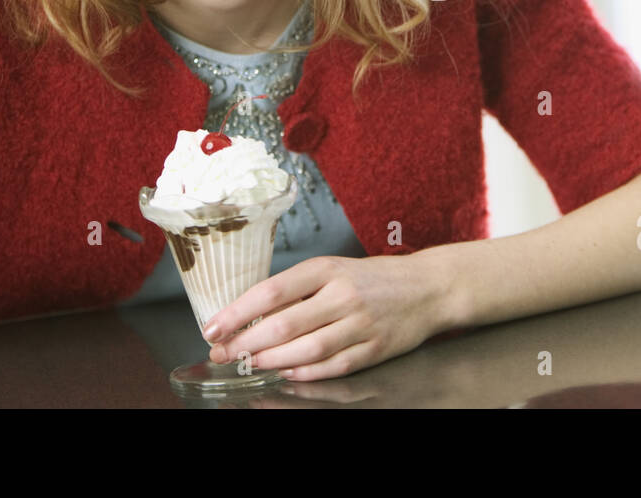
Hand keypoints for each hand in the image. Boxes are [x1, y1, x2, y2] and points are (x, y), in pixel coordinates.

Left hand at [203, 254, 449, 380]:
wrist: (428, 287)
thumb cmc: (372, 278)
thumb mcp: (334, 269)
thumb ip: (297, 289)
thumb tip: (249, 313)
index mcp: (328, 268)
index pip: (272, 291)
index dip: (238, 313)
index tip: (213, 327)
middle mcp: (343, 294)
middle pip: (285, 324)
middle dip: (246, 343)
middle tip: (222, 353)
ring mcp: (361, 323)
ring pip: (307, 349)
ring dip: (271, 361)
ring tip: (249, 366)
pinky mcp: (376, 348)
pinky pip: (333, 366)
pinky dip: (305, 373)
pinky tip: (285, 373)